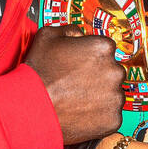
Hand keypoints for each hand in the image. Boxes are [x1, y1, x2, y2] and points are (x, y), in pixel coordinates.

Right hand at [24, 24, 123, 143]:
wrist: (32, 107)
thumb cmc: (39, 72)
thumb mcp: (48, 36)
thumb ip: (71, 30)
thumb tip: (79, 34)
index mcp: (103, 47)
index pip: (105, 49)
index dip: (91, 57)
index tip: (81, 65)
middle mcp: (115, 70)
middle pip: (112, 71)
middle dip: (98, 76)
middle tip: (77, 83)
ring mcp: (116, 96)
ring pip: (112, 93)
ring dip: (100, 95)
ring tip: (76, 98)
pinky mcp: (113, 118)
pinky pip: (110, 114)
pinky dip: (99, 115)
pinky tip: (80, 111)